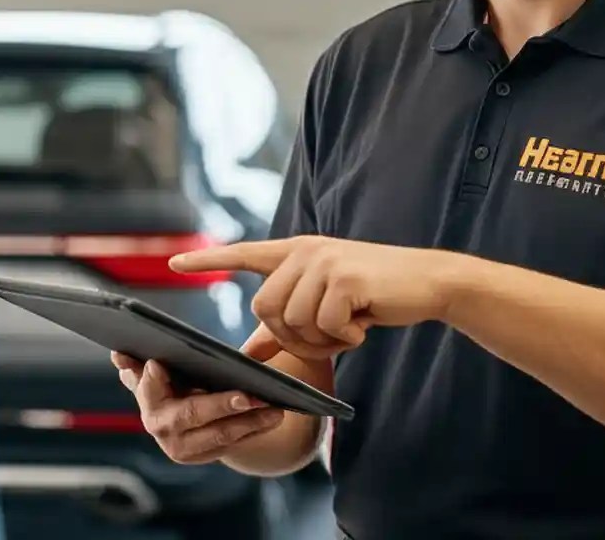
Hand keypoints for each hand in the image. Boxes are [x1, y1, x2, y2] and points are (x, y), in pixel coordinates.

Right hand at [111, 350, 285, 464]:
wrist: (186, 417)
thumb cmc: (172, 381)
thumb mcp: (158, 373)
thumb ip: (140, 366)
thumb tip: (117, 354)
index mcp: (146, 400)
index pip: (147, 389)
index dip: (151, 381)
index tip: (158, 365)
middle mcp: (161, 427)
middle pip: (190, 414)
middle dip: (220, 405)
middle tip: (246, 395)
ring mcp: (184, 446)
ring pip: (219, 434)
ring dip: (249, 421)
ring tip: (274, 407)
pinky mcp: (206, 455)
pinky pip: (234, 443)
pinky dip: (255, 429)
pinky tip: (275, 416)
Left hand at [169, 235, 465, 359]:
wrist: (429, 282)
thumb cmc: (374, 296)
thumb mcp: (327, 307)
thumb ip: (287, 325)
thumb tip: (251, 352)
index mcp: (297, 253)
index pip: (245, 254)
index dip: (209, 261)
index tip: (175, 264)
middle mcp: (305, 251)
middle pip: (265, 308)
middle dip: (293, 335)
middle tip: (329, 333)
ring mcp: (323, 262)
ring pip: (293, 321)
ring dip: (322, 338)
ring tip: (349, 325)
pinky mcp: (343, 277)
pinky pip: (324, 325)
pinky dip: (345, 337)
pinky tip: (364, 323)